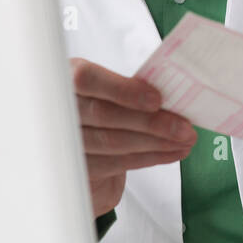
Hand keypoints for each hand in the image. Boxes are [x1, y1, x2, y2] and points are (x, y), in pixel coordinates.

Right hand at [70, 57, 196, 215]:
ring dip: (156, 143)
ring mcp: (62, 140)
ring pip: (112, 142)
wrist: (82, 144)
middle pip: (104, 115)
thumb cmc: (101, 105)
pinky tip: (172, 153)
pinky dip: (149, 158)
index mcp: (65, 75)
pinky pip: (116, 163)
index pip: (87, 79)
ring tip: (185, 141)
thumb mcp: (108, 87)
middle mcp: (57, 107)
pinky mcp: (76, 166)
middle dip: (151, 122)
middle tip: (185, 128)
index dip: (122, 90)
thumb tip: (172, 96)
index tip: (157, 99)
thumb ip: (129, 87)